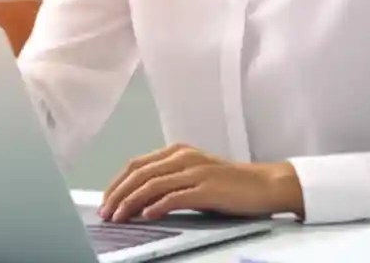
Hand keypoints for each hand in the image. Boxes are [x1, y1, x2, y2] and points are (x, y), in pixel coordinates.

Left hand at [98, 144, 303, 222]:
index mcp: (176, 151)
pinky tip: (147, 215)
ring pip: (153, 184)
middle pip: (139, 173)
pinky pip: (176, 196)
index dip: (117, 183)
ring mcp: (195, 171)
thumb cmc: (227, 184)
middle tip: (106, 212)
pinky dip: (158, 206)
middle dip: (118, 194)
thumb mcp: (192, 176)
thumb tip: (137, 202)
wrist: (263, 185)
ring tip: (119, 217)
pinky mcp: (207, 188)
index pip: (136, 164)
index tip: (105, 201)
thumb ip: (168, 182)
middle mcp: (183, 157)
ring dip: (131, 202)